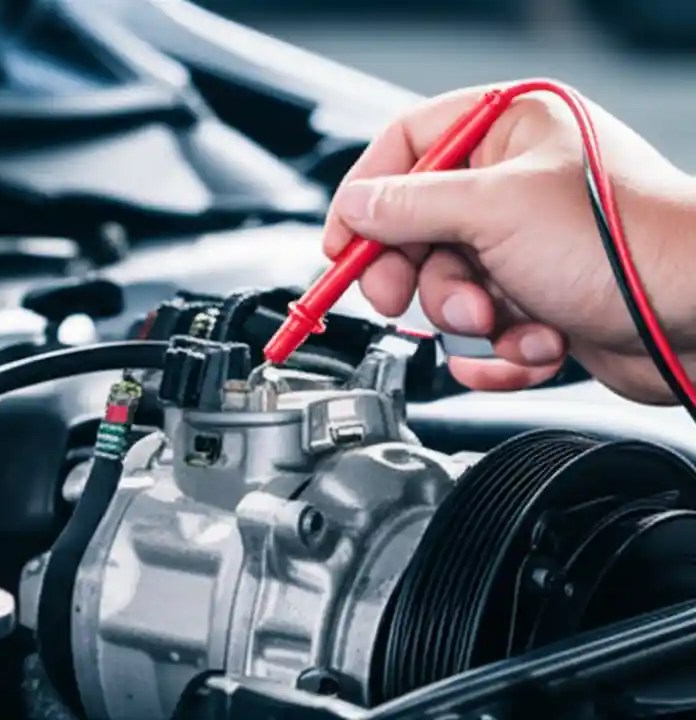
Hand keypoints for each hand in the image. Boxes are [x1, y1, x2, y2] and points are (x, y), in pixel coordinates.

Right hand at [323, 81, 695, 402]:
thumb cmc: (623, 243)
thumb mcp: (492, 210)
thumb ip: (405, 208)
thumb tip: (353, 210)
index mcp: (508, 127)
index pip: (405, 146)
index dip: (364, 198)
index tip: (342, 246)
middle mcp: (514, 180)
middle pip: (416, 228)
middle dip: (422, 278)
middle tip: (405, 300)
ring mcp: (527, 243)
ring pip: (448, 288)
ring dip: (470, 319)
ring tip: (505, 322)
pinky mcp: (538, 298)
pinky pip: (483, 329)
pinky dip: (500, 349)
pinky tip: (535, 343)